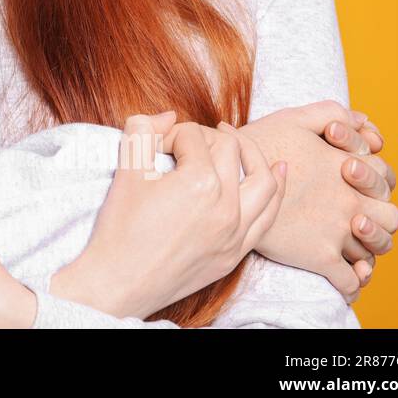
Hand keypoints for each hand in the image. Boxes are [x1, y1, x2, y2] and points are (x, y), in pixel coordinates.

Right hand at [49, 112, 285, 320]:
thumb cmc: (119, 228)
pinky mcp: (236, 252)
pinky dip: (276, 189)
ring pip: (264, 180)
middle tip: (185, 144)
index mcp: (199, 183)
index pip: (193, 136)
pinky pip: (269, 216)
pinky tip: (278, 171)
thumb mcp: (125, 171)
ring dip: (253, 154)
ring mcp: (235, 232)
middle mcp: (226, 206)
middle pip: (230, 149)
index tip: (155, 148)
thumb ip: (142, 130)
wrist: (119, 282)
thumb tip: (167, 116)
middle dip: (207, 137)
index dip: (171, 134)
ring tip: (237, 143)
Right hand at [238, 100, 397, 301]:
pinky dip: (353, 284)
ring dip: (369, 252)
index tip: (352, 179)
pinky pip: (350, 281)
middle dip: (381, 219)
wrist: (228, 180)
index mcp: (347, 170)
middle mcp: (350, 203)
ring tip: (354, 249)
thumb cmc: (258, 146)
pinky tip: (346, 278)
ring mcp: (337, 232)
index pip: (384, 176)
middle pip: (390, 217)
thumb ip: (331, 112)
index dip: (373, 178)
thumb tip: (361, 119)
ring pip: (373, 252)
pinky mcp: (319, 257)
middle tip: (358, 218)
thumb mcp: (294, 118)